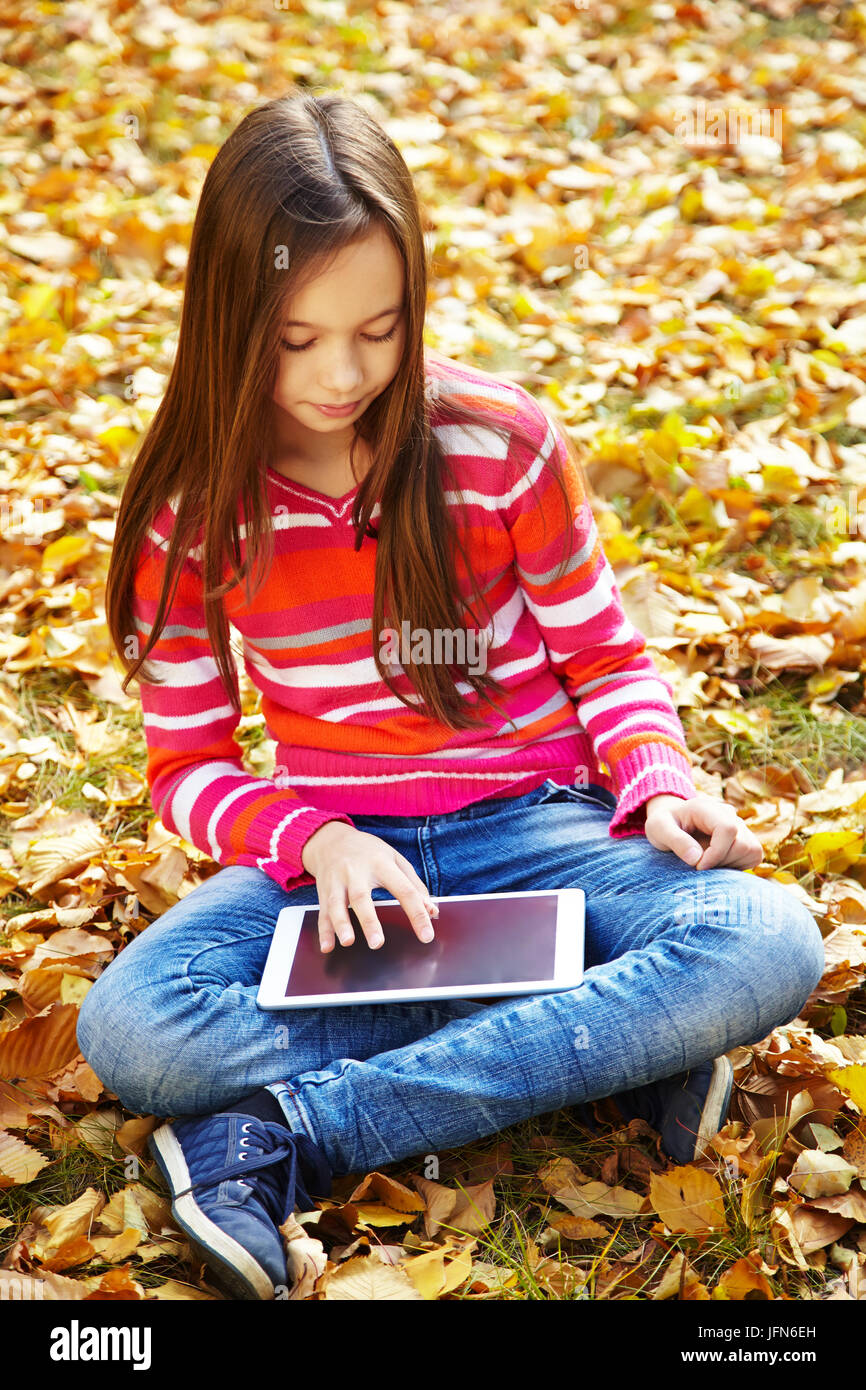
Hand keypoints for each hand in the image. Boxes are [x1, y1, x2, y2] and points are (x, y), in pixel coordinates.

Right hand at [300, 821, 438, 952]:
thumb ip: (414, 885)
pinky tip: (327, 946)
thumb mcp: (395, 860)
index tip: (426, 936)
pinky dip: (324, 931)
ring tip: (348, 942)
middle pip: (362, 896)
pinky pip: (323, 912)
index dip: (417, 913)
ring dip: (341, 924)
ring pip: (337, 903)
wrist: (332, 840)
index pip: (403, 890)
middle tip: (377, 943)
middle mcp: (356, 871)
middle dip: (368, 920)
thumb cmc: (370, 853)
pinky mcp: (323, 891)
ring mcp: (337, 881)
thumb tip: (432, 911)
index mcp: (381, 864)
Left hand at [642, 793, 762, 870]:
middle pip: (742, 844)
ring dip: (729, 864)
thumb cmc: (664, 824)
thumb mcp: (658, 829)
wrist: (672, 822)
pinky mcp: (746, 838)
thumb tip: (696, 859)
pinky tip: (718, 862)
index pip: (728, 829)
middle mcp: (728, 814)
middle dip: (720, 861)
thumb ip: (675, 841)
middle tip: (699, 863)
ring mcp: (740, 825)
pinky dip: (737, 865)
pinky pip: (753, 856)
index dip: (716, 853)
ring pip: (751, 851)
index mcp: (707, 808)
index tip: (698, 865)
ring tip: (707, 860)